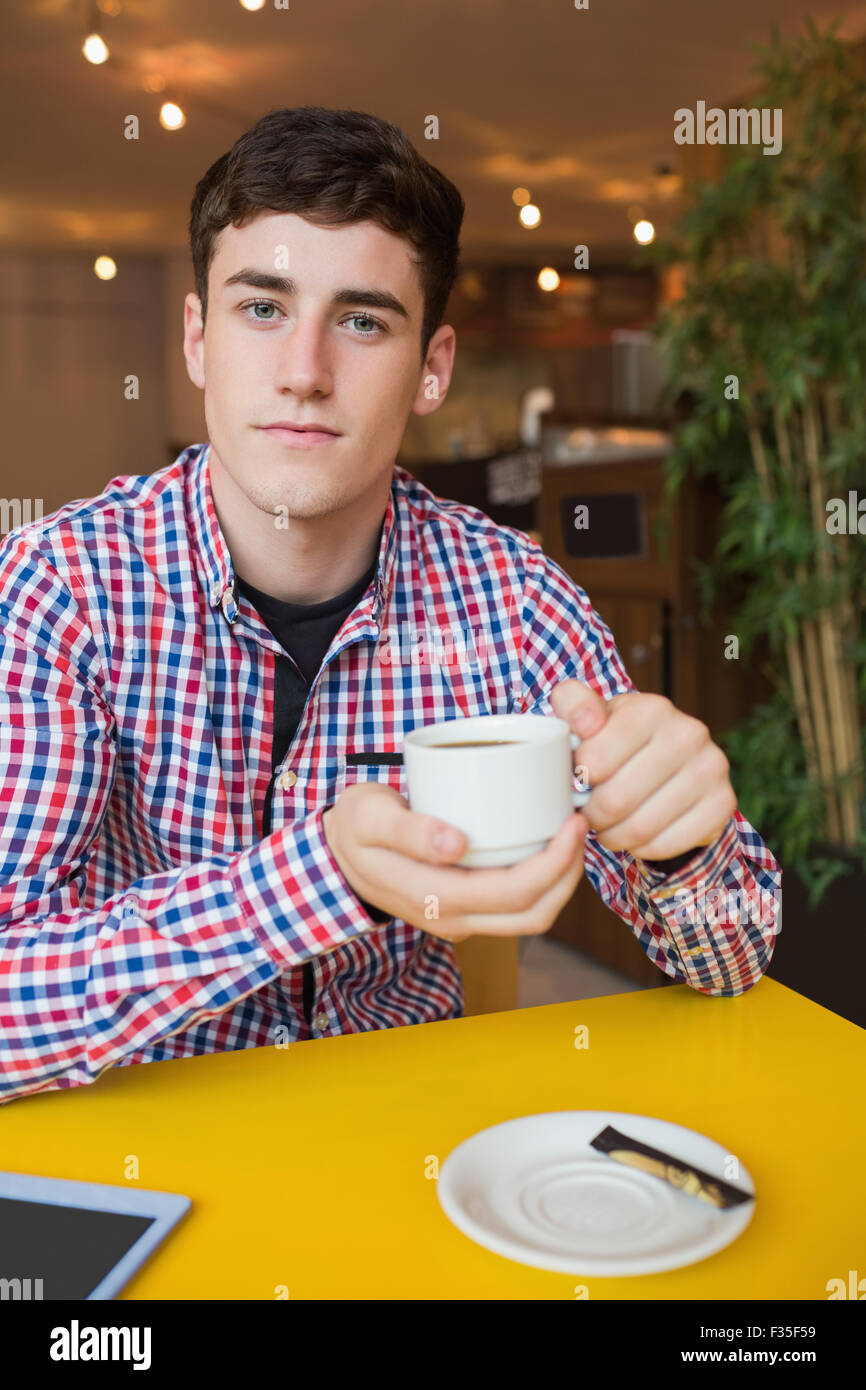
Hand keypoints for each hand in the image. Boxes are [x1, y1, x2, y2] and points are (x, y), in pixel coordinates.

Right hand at [321, 781, 587, 942]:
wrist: (334, 858)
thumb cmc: (354, 829)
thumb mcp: (369, 817)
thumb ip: (408, 830)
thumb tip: (456, 844)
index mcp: (432, 898)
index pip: (512, 893)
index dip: (553, 863)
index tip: (571, 822)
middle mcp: (452, 919)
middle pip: (533, 912)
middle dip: (568, 872)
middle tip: (579, 823)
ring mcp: (459, 920)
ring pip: (529, 918)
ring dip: (560, 882)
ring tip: (570, 837)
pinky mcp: (464, 911)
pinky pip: (514, 909)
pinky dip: (541, 883)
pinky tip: (545, 848)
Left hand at [550, 680, 736, 859]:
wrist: (673, 760)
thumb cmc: (620, 739)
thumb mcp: (591, 714)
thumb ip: (573, 704)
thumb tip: (586, 723)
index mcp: (652, 709)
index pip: (594, 760)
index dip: (579, 780)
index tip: (581, 780)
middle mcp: (689, 733)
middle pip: (616, 799)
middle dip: (593, 815)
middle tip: (590, 814)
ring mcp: (712, 769)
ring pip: (641, 828)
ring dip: (614, 836)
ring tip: (608, 827)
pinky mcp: (723, 803)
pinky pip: (668, 845)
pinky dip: (643, 849)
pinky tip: (637, 836)